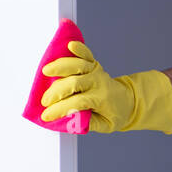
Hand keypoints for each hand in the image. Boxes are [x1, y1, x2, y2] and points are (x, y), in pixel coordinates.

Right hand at [40, 41, 171, 133]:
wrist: (127, 101)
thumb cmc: (113, 115)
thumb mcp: (104, 125)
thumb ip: (88, 123)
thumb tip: (69, 120)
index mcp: (100, 99)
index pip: (76, 103)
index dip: (59, 109)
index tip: (46, 116)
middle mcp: (98, 82)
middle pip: (74, 83)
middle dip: (56, 92)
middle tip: (44, 101)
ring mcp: (96, 71)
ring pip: (78, 65)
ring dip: (61, 67)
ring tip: (46, 71)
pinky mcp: (94, 64)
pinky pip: (87, 54)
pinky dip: (79, 49)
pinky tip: (70, 45)